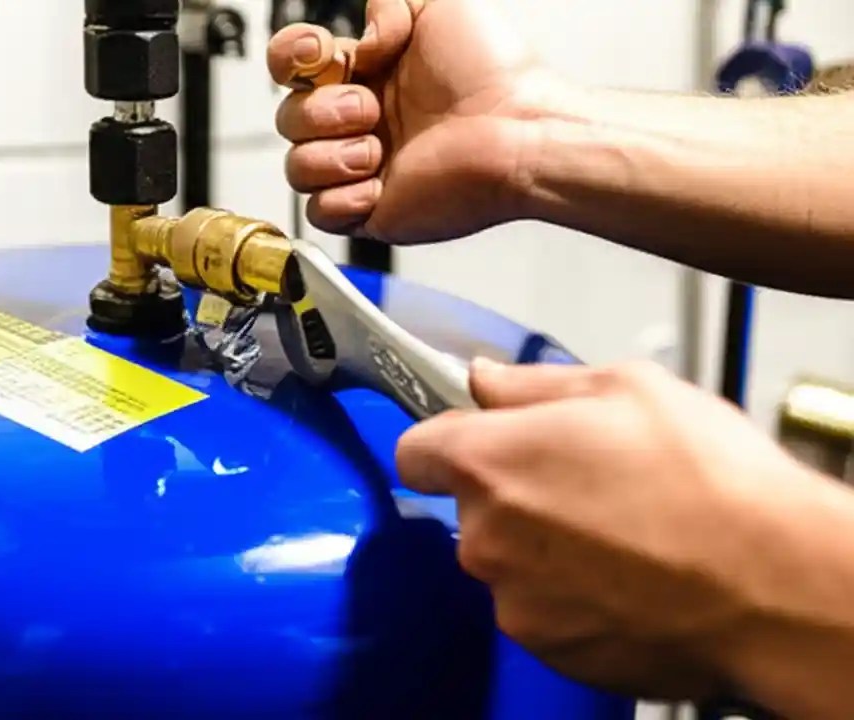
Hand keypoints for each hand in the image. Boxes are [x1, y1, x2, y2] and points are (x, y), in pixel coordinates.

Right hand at [266, 0, 549, 241]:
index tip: (316, 55)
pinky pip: (318, 213)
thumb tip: (358, 43)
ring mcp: (363, 169)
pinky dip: (340, 198)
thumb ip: (386, 2)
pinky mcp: (371, 212)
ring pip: (297, 167)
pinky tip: (377, 183)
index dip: (289, 57)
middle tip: (371, 110)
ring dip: (330, 156)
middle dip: (321, 111)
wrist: (520, 134)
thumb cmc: (497, 76)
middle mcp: (362, 121)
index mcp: (368, 74)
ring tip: (376, 151)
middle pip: (289, 117)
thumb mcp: (440, 4)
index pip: (293, 64)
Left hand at [395, 358, 835, 702]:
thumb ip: (533, 384)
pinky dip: (572, 596)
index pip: (415, 450)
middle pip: (470, 507)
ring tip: (620, 532)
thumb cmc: (711, 482)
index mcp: (488, 462)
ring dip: (544, 547)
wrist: (774, 585)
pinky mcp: (548, 648)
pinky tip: (629, 575)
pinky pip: (541, 610)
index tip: (478, 437)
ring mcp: (513, 599)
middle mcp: (484, 536)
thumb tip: (486, 379)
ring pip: (508, 561)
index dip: (446, 439)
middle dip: (513, 491)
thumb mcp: (626, 388)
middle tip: (584, 479)